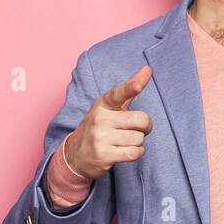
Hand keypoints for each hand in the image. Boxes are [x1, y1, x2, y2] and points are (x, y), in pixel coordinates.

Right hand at [63, 65, 153, 179]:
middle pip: (142, 119)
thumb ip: (129, 88)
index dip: (130, 89)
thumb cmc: (100, 126)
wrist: (75, 154)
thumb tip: (148, 68)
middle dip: (146, 126)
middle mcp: (100, 119)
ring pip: (139, 138)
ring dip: (138, 141)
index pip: (118, 94)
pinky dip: (137, 152)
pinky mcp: (104, 155)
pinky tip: (126, 150)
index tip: (138, 86)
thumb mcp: (110, 106)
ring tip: (124, 141)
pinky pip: (135, 153)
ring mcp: (100, 137)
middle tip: (137, 129)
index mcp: (103, 104)